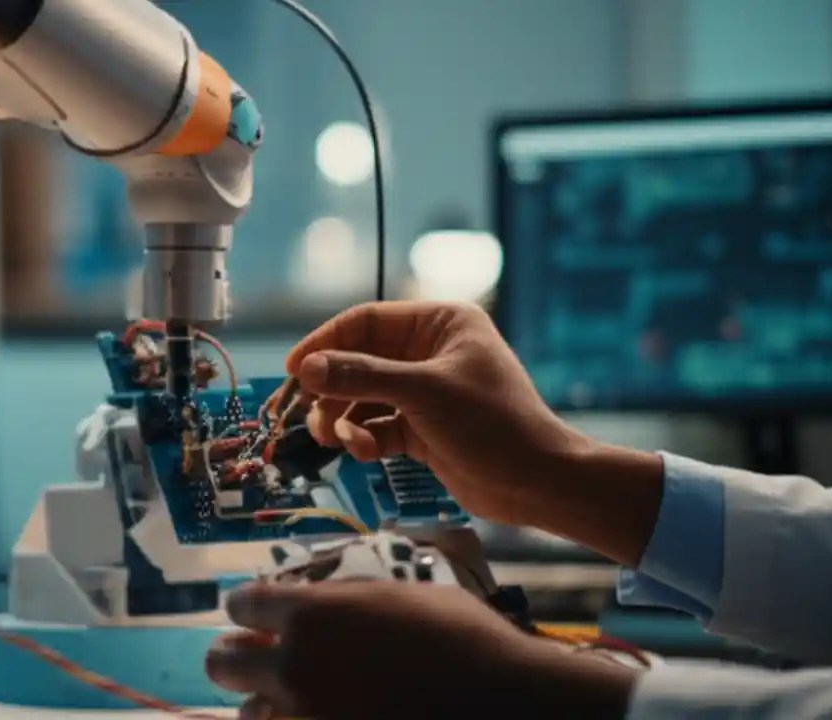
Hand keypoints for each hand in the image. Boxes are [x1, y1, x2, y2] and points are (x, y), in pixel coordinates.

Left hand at [205, 581, 637, 719]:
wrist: (500, 703)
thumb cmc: (463, 639)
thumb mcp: (402, 594)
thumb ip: (348, 601)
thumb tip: (324, 603)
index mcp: (311, 614)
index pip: (244, 604)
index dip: (245, 606)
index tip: (248, 611)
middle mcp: (294, 666)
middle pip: (224, 663)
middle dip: (231, 656)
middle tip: (242, 655)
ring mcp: (305, 718)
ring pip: (249, 715)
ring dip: (260, 702)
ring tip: (278, 699)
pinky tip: (311, 716)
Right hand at [287, 301, 664, 564]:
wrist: (537, 483)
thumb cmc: (493, 425)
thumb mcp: (423, 394)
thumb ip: (361, 377)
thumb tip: (306, 368)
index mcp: (440, 323)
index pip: (366, 321)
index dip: (326, 343)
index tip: (294, 369)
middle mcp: (431, 351)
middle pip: (359, 361)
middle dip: (334, 390)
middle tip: (310, 417)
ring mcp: (426, 392)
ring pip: (364, 397)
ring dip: (345, 419)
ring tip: (337, 440)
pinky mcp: (423, 428)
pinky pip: (378, 426)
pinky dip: (365, 438)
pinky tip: (366, 453)